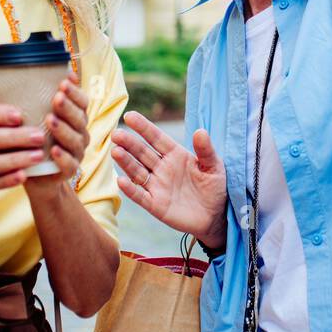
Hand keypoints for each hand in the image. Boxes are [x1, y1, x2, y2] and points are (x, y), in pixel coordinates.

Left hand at [25, 71, 91, 202]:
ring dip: (64, 129)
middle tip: (56, 97)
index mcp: (75, 118)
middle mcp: (80, 134)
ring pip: (76, 140)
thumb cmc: (33, 141)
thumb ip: (34, 100)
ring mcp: (76, 153)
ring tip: (50, 120)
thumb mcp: (33, 118)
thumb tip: (19, 71)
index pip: (81, 102)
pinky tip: (53, 150)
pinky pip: (70, 164)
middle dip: (68, 107)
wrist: (34, 175)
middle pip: (80, 119)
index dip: (75, 92)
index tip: (63, 81)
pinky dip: (63, 157)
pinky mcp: (69, 171)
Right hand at [112, 112, 227, 249]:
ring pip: (137, 172)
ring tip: (115, 151)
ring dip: (126, 162)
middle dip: (129, 143)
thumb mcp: (214, 166)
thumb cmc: (215, 187)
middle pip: (142, 153)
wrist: (216, 216)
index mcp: (175, 154)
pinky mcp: (155, 205)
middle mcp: (162, 168)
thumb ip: (206, 150)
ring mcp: (157, 186)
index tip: (129, 116)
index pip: (156, 138)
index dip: (143, 127)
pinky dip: (130, 190)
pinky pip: (140, 196)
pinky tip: (120, 181)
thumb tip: (200, 131)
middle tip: (116, 134)